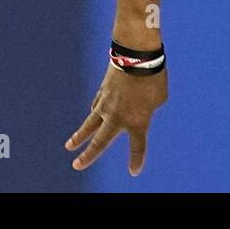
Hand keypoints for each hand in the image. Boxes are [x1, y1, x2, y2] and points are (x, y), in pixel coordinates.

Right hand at [65, 60, 167, 175]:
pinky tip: (91, 114)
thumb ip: (148, 108)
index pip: (137, 146)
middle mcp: (117, 118)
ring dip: (79, 136)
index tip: (134, 171)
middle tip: (77, 165)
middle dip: (88, 155)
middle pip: (100, 142)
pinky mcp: (101, 92)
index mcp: (137, 122)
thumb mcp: (159, 98)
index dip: (136, 160)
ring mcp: (106, 105)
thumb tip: (138, 107)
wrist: (136, 57)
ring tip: (70, 146)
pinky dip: (94, 112)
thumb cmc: (153, 77)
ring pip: (89, 125)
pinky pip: (96, 106)